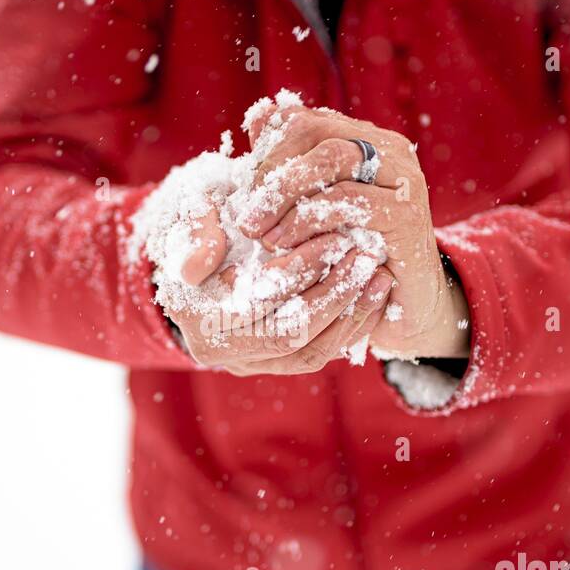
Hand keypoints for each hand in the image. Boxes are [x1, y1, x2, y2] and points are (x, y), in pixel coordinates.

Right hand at [168, 218, 393, 375]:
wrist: (199, 244)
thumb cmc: (200, 217)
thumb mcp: (189, 209)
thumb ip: (194, 231)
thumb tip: (197, 268)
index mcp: (196, 317)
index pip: (259, 304)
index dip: (301, 273)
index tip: (335, 238)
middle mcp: (225, 351)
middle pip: (292, 337)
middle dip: (337, 297)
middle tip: (368, 259)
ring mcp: (254, 361)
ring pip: (313, 352)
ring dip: (352, 315)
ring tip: (380, 277)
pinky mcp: (279, 360)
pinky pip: (322, 351)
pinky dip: (351, 324)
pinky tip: (374, 293)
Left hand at [239, 106, 469, 359]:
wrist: (401, 309)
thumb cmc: (348, 261)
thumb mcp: (311, 215)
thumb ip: (286, 172)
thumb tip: (257, 121)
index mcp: (360, 140)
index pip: (300, 118)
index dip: (264, 152)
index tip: (243, 194)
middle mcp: (386, 148)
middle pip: (313, 131)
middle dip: (270, 174)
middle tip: (245, 219)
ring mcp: (401, 177)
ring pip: (332, 158)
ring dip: (284, 196)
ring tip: (259, 235)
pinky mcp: (407, 212)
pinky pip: (351, 201)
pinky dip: (310, 220)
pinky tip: (286, 246)